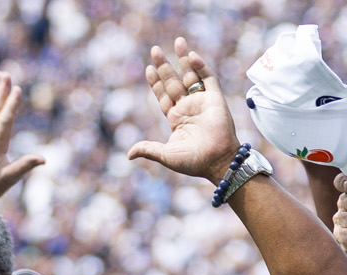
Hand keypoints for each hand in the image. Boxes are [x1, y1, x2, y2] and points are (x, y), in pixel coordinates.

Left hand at [126, 39, 240, 182]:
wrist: (217, 161)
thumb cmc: (194, 162)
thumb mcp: (166, 155)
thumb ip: (148, 149)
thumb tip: (128, 154)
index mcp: (176, 118)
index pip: (163, 95)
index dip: (156, 82)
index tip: (148, 68)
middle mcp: (188, 107)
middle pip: (173, 81)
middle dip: (164, 66)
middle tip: (154, 50)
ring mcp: (202, 102)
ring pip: (191, 75)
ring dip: (183, 59)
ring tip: (177, 40)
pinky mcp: (215, 98)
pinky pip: (208, 78)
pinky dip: (201, 66)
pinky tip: (191, 55)